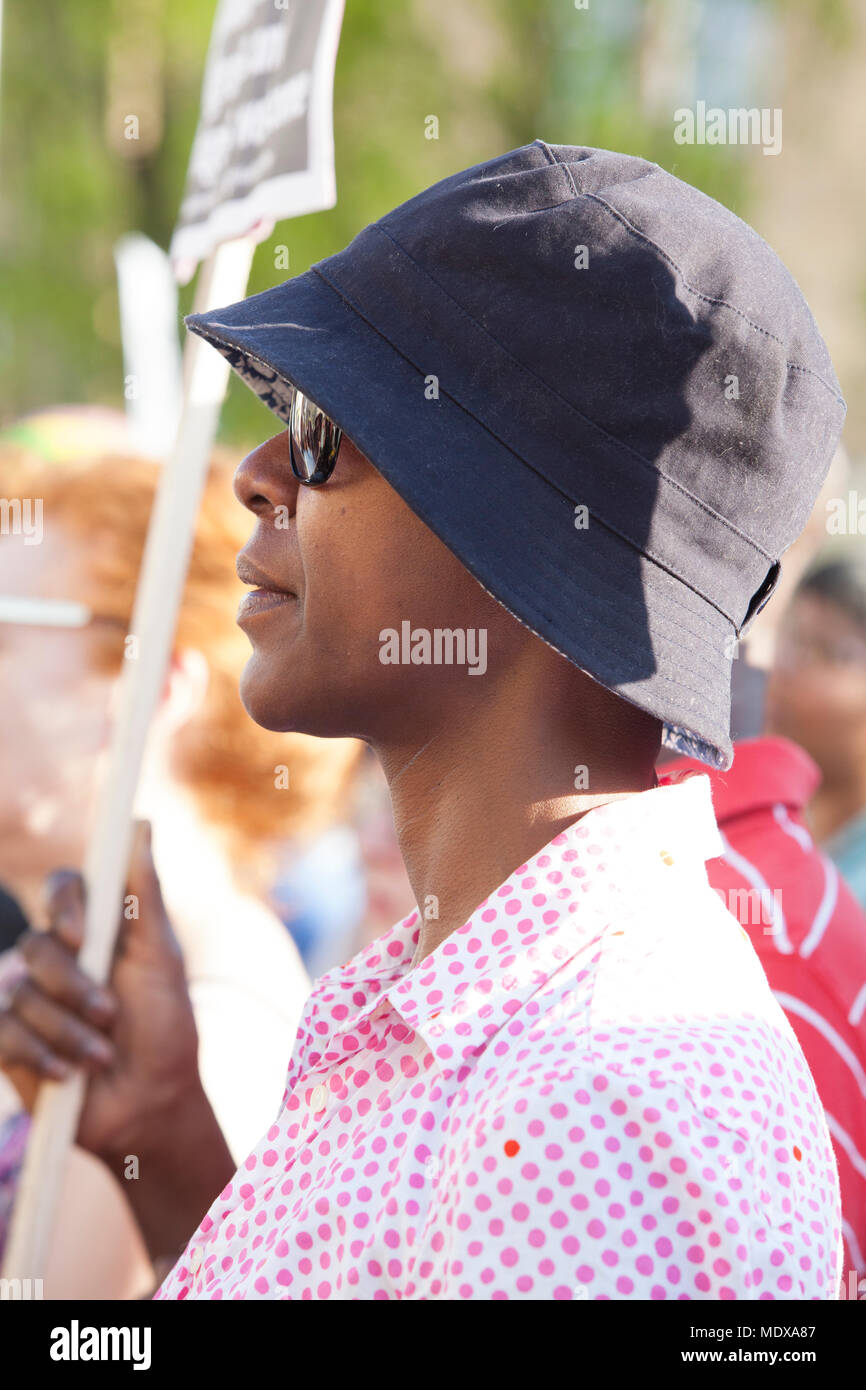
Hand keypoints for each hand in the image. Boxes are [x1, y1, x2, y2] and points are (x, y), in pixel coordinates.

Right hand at [0, 821, 201, 1164]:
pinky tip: (68, 1075)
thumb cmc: (165, 1027)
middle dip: (75, 988)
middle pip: (37, 945)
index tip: (83, 936)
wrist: (151, 1103)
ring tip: (102, 1057)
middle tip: (111, 1016)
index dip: (64, 903)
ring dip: (69, 1032)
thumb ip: (145, 894)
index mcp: (95, 927)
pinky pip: (2, 1033)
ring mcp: (28, 998)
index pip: (61, 886)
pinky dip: (41, 1055)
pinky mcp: (9, 1041)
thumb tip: (141, 824)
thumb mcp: (162, 959)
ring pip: (20, 995)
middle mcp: (56, 956)